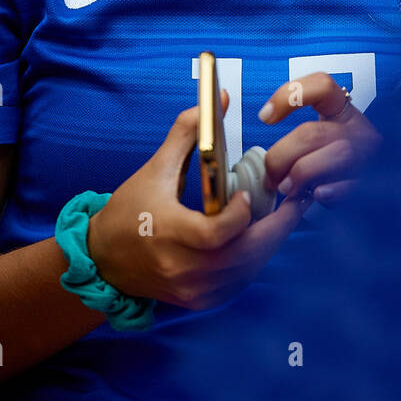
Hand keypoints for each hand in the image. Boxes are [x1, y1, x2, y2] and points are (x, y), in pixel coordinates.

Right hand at [86, 91, 309, 311]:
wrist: (103, 259)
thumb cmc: (129, 210)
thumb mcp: (155, 168)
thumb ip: (187, 132)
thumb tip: (218, 100)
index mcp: (168, 233)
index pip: (214, 235)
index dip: (238, 216)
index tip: (249, 195)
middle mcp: (181, 268)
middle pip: (242, 256)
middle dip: (276, 228)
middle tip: (296, 201)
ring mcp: (192, 289)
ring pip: (247, 269)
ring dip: (270, 242)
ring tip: (286, 215)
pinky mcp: (199, 301)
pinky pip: (239, 282)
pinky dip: (255, 260)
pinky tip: (262, 237)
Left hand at [260, 73, 381, 207]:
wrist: (377, 185)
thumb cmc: (336, 161)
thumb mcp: (322, 139)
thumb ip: (297, 140)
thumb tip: (267, 162)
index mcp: (342, 111)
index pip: (321, 86)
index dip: (289, 96)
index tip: (265, 116)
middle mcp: (358, 130)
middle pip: (312, 133)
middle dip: (282, 156)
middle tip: (271, 175)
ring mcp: (368, 157)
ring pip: (335, 155)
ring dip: (302, 174)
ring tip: (288, 187)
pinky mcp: (371, 182)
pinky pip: (350, 185)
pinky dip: (331, 191)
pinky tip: (318, 194)